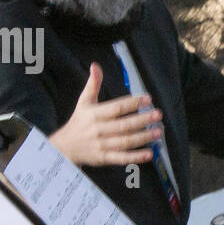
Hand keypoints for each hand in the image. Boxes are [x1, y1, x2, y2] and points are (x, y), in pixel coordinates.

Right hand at [48, 62, 162, 166]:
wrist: (65, 147)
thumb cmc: (79, 122)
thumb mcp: (83, 102)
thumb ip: (93, 84)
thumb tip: (95, 66)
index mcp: (94, 114)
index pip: (116, 108)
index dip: (133, 103)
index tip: (147, 99)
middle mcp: (99, 129)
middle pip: (124, 125)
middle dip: (142, 119)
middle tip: (158, 114)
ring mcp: (102, 145)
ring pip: (125, 141)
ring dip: (143, 137)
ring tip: (158, 131)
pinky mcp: (104, 158)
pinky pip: (122, 158)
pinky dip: (136, 157)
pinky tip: (149, 154)